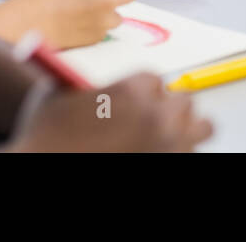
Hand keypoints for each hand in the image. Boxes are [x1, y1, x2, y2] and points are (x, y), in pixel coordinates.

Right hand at [7, 72, 213, 151]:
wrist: (43, 165)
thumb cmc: (45, 137)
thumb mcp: (58, 97)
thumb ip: (82, 86)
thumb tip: (88, 84)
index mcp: (131, 91)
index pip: (155, 81)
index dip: (146, 92)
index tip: (139, 103)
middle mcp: (156, 115)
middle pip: (184, 102)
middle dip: (170, 110)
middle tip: (158, 122)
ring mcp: (168, 145)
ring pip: (202, 127)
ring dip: (188, 131)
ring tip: (175, 137)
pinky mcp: (171, 163)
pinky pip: (192, 154)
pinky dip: (180, 152)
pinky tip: (164, 153)